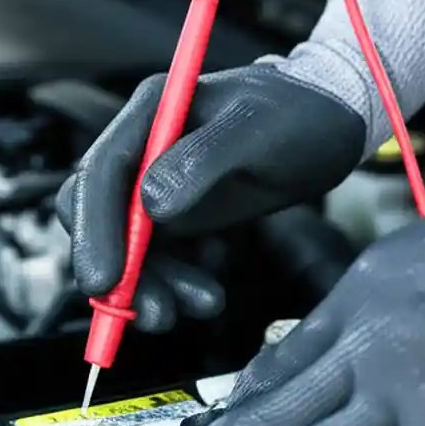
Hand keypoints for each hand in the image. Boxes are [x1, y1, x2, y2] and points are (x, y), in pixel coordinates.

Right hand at [56, 63, 365, 330]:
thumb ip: (202, 160)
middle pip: (95, 215)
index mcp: (150, 113)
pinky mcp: (171, 215)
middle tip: (151, 312)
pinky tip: (206, 296)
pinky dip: (173, 285)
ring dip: (149, 287)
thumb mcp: (259, 130)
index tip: (105, 280)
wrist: (330, 124)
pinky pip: (154, 260)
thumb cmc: (300, 115)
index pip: (98, 173)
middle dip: (117, 270)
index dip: (94, 229)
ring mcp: (152, 184)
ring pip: (123, 247)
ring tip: (198, 306)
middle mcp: (140, 148)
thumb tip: (151, 204)